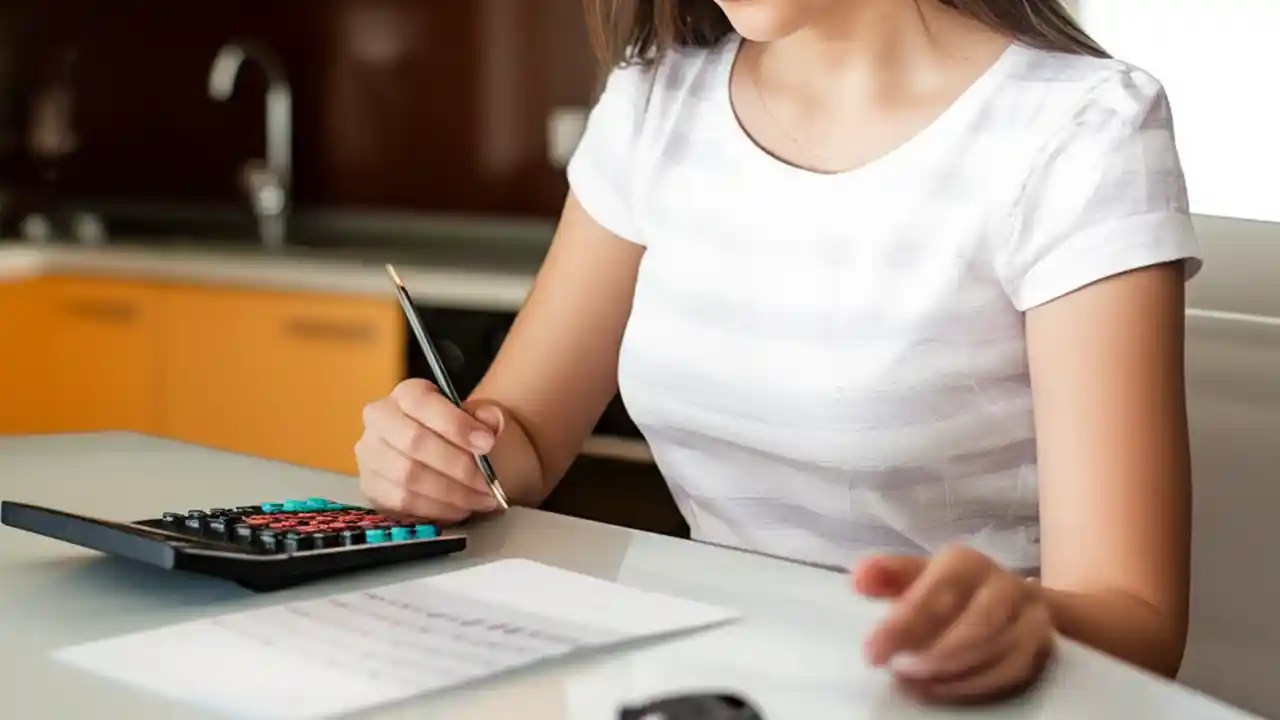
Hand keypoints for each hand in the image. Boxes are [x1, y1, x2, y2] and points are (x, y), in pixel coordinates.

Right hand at [355, 378, 504, 523]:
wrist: (450, 460)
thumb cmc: (466, 437)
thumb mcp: (483, 419)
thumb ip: (490, 417)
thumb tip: (488, 423)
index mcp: (408, 394)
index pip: (423, 402)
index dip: (456, 424)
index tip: (487, 444)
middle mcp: (380, 418)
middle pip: (413, 441)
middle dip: (457, 465)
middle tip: (487, 482)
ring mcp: (370, 453)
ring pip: (407, 475)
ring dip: (450, 492)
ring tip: (480, 499)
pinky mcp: (370, 485)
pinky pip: (402, 501)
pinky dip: (436, 508)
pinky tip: (460, 508)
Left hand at [853, 545, 1055, 703]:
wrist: (1014, 601)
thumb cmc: (952, 591)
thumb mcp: (918, 576)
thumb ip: (888, 577)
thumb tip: (859, 578)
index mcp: (965, 563)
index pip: (936, 593)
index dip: (902, 625)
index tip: (872, 653)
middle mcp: (1004, 584)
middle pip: (975, 626)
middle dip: (933, 656)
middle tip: (899, 672)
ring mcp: (1030, 616)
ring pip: (997, 653)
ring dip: (953, 676)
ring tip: (916, 684)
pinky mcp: (1043, 646)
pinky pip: (1014, 674)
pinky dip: (976, 687)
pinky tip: (944, 691)